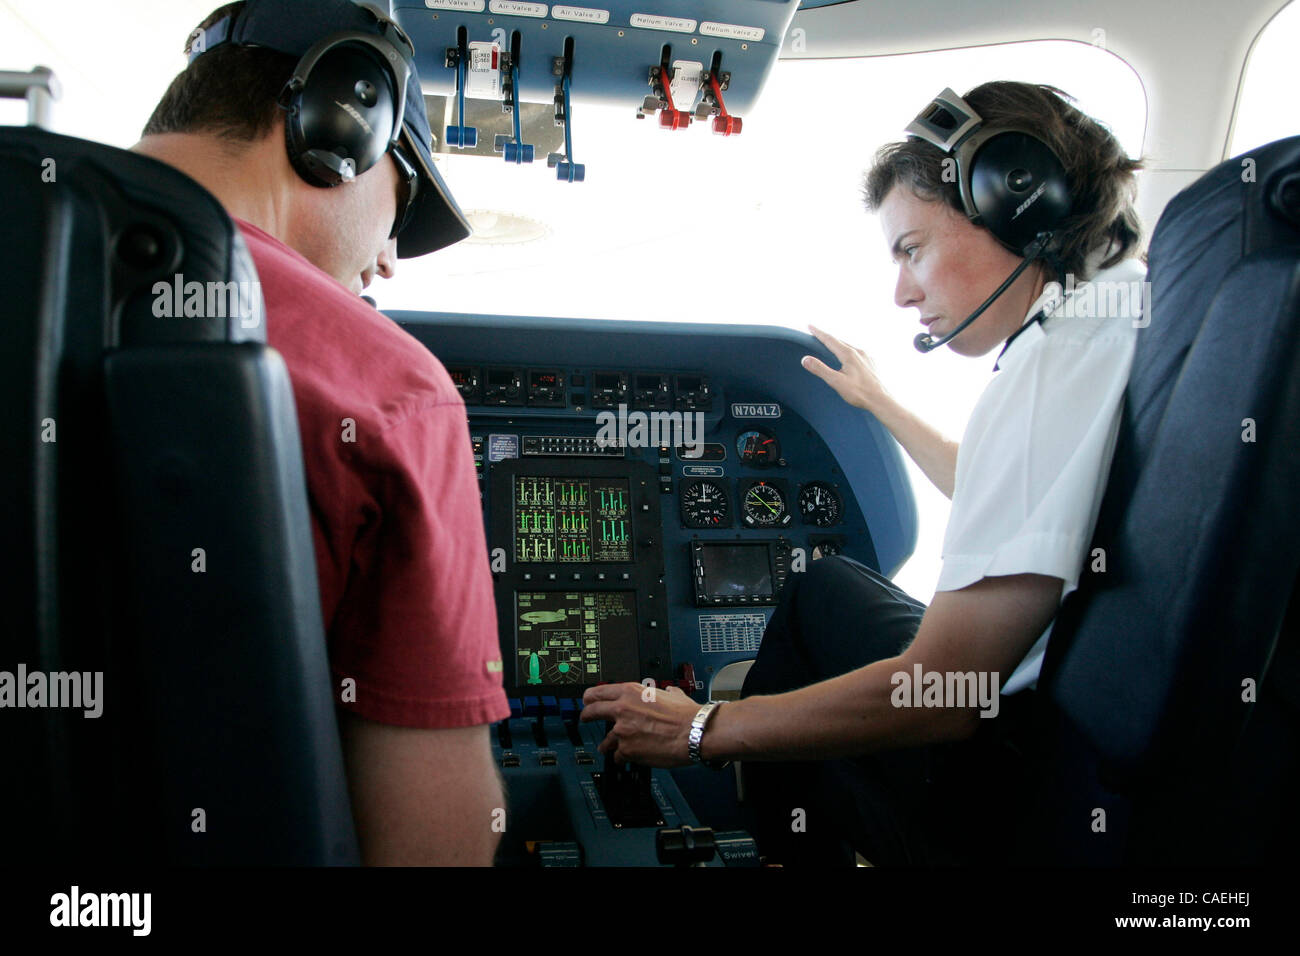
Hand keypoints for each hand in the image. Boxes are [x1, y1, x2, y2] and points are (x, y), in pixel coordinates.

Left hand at [579, 682, 699, 767]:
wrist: (694, 732)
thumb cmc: (687, 714)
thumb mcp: (671, 693)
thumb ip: (663, 692)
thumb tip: (668, 691)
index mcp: (630, 692)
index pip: (598, 692)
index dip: (590, 697)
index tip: (588, 701)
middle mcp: (622, 709)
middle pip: (591, 711)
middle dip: (586, 716)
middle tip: (586, 718)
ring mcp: (622, 730)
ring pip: (604, 739)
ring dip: (606, 744)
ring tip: (606, 747)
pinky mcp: (627, 750)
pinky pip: (617, 756)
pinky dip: (621, 758)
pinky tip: (625, 759)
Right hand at [801, 324, 888, 412]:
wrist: (881, 400)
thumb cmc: (859, 392)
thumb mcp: (836, 382)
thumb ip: (820, 369)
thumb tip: (805, 359)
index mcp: (848, 354)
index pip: (830, 339)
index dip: (818, 333)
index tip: (810, 326)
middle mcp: (858, 352)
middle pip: (839, 341)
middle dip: (827, 337)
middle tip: (817, 333)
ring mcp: (866, 357)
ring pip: (848, 346)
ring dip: (838, 343)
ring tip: (830, 343)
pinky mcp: (870, 363)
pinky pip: (856, 352)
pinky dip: (847, 350)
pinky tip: (848, 356)